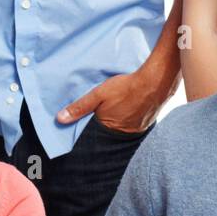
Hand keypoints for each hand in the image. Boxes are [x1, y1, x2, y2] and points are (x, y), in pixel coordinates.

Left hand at [57, 59, 176, 133]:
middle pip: (108, 131)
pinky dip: (129, 118)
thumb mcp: (99, 94)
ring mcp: (136, 129)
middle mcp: (123, 134)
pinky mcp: (146, 123)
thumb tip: (60, 119)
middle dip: (103, 124)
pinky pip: (133, 123)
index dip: (89, 127)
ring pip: (121, 127)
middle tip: (103, 111)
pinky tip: (128, 108)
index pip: (93, 134)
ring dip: (117, 120)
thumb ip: (80, 107)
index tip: (86, 120)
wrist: (156, 82)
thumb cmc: (126, 87)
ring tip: (115, 109)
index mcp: (109, 129)